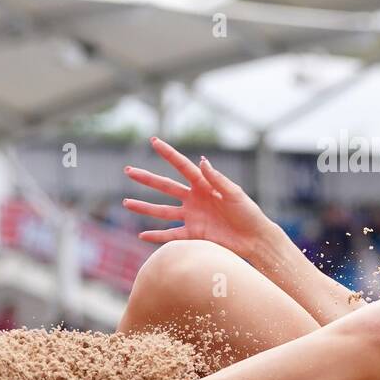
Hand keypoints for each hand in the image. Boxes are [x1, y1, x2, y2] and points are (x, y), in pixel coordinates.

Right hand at [122, 138, 271, 257]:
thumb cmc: (248, 212)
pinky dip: (157, 236)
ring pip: (162, 211)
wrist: (255, 238)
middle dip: (146, 179)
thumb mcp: (234, 193)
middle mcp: (194, 198)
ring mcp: (192, 216)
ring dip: (144, 208)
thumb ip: (217, 179)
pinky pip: (171, 235)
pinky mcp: (194, 234)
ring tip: (125, 203)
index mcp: (204, 185)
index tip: (154, 141)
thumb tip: (201, 161)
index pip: (182, 166)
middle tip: (128, 170)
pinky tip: (141, 234)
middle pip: (165, 187)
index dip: (168, 154)